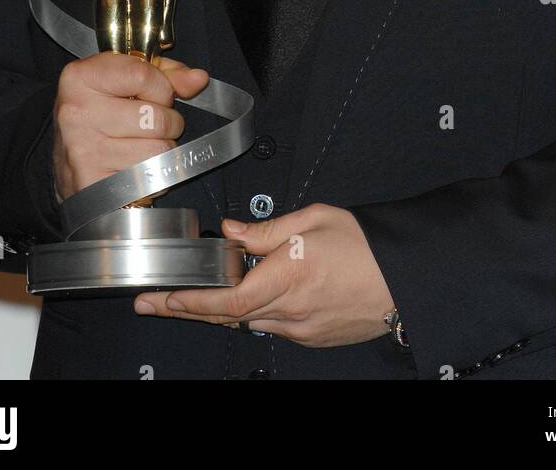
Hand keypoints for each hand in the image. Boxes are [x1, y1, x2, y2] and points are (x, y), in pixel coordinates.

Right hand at [51, 53, 208, 201]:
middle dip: (165, 123)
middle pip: (156, 117)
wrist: (65, 165)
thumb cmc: (99, 117)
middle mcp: (77, 112)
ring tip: (139, 147)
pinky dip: (153, 177)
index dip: (161, 87)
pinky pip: (151, 179)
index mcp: (80, 77)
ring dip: (160, 151)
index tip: (154, 94)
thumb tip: (198, 79)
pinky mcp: (94, 184)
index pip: (143, 74)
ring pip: (158, 150)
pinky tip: (135, 169)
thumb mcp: (124, 82)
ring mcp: (83, 150)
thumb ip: (165, 74)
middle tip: (147, 126)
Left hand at [134, 203, 394, 346]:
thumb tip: (233, 230)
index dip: (191, 301)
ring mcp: (300, 329)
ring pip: (245, 322)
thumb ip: (268, 229)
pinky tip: (239, 301)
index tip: (164, 297)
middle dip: (185, 309)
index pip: (228, 297)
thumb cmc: (367, 246)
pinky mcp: (310, 336)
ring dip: (214, 311)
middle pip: (227, 315)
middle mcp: (291, 310)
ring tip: (185, 300)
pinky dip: (248, 314)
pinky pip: (270, 325)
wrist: (404, 278)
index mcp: (289, 276)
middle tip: (151, 305)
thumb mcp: (315, 219)